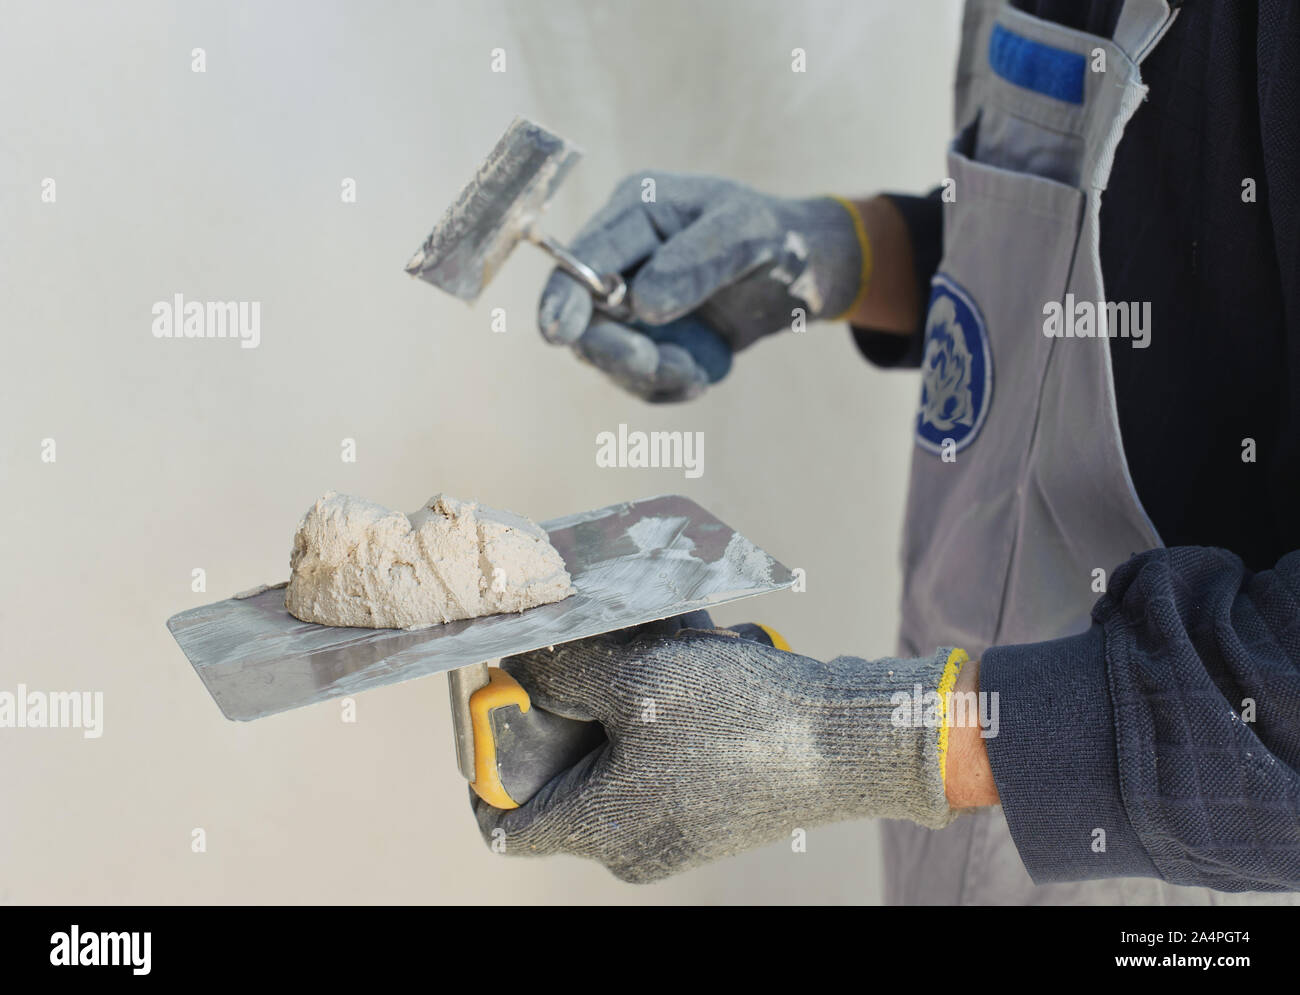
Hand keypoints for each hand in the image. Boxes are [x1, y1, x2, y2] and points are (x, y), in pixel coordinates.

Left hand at [470, 614, 961, 882]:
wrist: (846, 741)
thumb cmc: (744, 718)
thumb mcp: (639, 677)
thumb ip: (564, 671)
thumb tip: (521, 663)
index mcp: (601, 828)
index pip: (501, 818)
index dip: (485, 757)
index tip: (502, 701)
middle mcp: (629, 847)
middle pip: (555, 783)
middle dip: (560, 717)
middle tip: (581, 662)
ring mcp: (670, 835)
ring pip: (607, 768)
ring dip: (612, 712)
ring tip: (648, 663)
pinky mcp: (705, 816)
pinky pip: (651, 769)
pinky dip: (651, 725)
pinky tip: (685, 679)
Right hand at [537, 173, 865, 401]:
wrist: (802, 275)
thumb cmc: (776, 238)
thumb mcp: (749, 233)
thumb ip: (698, 260)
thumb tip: (641, 304)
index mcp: (636, 212)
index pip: (581, 256)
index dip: (563, 296)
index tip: (560, 334)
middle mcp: (621, 257)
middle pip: (582, 313)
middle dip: (617, 349)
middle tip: (664, 365)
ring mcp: (627, 301)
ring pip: (606, 353)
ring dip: (649, 373)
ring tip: (697, 371)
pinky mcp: (644, 339)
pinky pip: (635, 378)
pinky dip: (665, 385)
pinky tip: (701, 374)